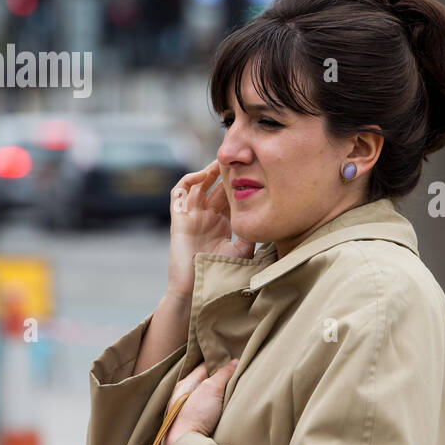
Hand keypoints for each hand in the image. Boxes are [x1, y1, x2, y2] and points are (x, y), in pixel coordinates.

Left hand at [160, 359, 238, 444]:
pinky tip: (229, 409)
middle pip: (208, 383)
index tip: (236, 362)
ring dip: (221, 396)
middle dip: (222, 380)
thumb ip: (224, 373)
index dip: (221, 363)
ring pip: (210, 398)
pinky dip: (220, 409)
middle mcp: (185, 397)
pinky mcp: (197, 425)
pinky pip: (212, 411)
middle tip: (239, 376)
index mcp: (184, 384)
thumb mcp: (211, 388)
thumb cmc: (195, 415)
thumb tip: (236, 361)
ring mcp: (191, 412)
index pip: (205, 366)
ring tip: (237, 392)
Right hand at [167, 159, 255, 299]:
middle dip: (225, 172)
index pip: (230, 195)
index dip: (238, 182)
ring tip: (221, 161)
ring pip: (198, 185)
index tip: (251, 169)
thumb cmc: (220, 273)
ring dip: (208, 171)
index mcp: (222, 223)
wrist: (198, 286)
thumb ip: (251, 233)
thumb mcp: (243, 250)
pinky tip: (203, 175)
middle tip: (237, 158)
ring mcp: (192, 215)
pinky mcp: (179, 217)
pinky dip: (190, 180)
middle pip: (215, 186)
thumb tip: (265, 217)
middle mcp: (207, 216)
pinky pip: (179, 192)